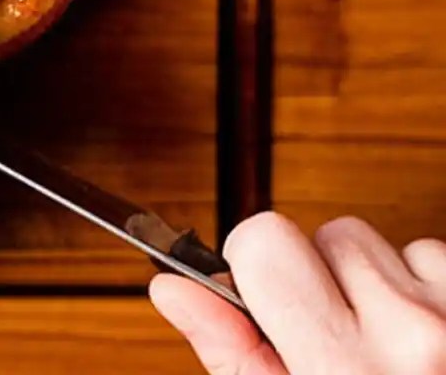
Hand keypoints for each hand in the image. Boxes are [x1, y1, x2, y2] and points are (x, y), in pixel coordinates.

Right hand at [150, 212, 445, 373]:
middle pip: (327, 232)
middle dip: (321, 273)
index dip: (253, 263)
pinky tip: (424, 337)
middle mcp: (412, 334)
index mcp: (343, 366)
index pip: (265, 242)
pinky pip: (433, 254)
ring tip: (388, 343)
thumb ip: (232, 352)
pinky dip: (423, 288)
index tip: (265, 295)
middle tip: (336, 336)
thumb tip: (174, 289)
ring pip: (385, 243)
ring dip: (378, 281)